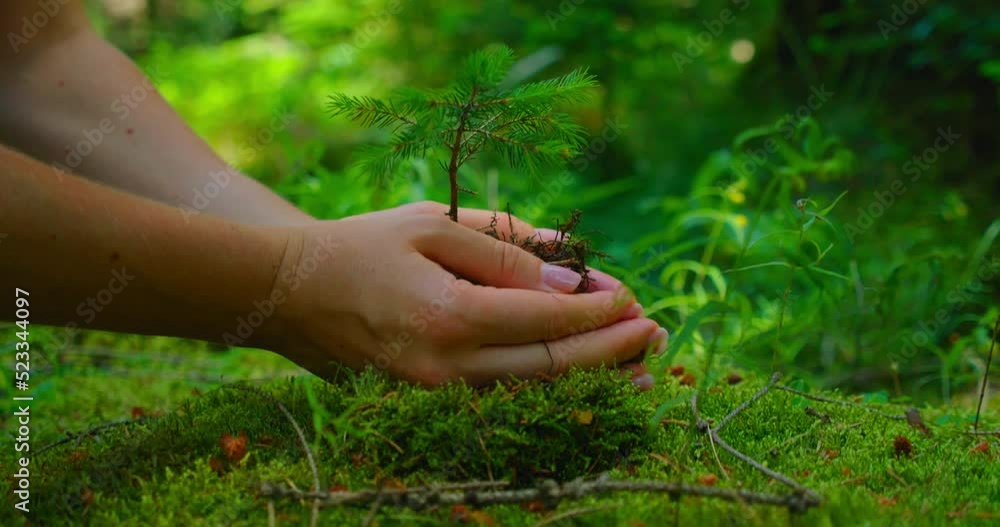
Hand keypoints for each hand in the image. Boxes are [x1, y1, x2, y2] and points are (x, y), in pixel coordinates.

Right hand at [268, 201, 667, 387]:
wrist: (288, 294)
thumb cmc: (361, 246)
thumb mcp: (433, 225)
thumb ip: (506, 249)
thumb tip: (574, 275)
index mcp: (447, 315)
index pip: (545, 319)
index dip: (598, 309)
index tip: (633, 295)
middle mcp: (445, 368)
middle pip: (551, 367)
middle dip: (613, 351)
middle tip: (658, 335)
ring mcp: (434, 397)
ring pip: (533, 395)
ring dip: (592, 380)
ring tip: (642, 367)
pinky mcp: (426, 406)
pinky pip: (503, 401)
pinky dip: (550, 391)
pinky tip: (583, 382)